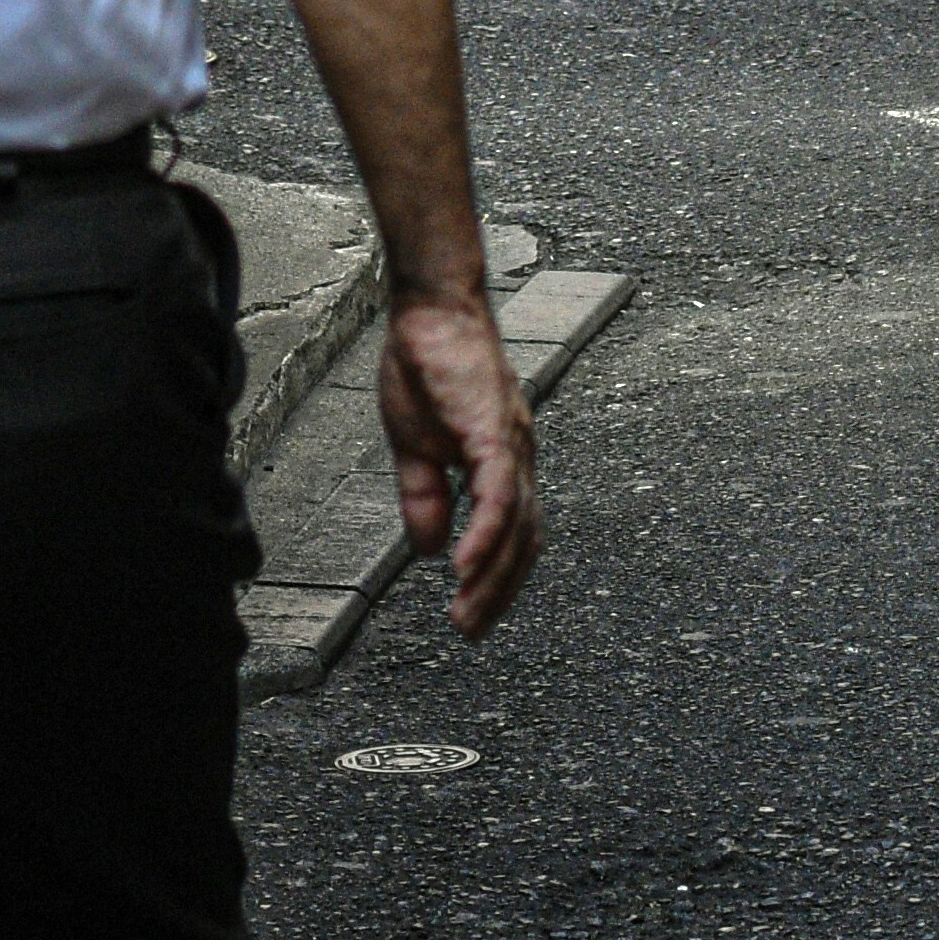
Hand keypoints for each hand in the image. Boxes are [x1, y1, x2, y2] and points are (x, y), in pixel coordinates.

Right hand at [377, 282, 537, 639]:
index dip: (498, 580)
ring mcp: (510, 442)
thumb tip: (430, 551)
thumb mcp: (415, 449)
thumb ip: (423, 498)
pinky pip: (498, 492)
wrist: (429, 308)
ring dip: (490, 575)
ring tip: (464, 613)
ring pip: (515, 524)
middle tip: (469, 632)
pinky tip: (462, 566)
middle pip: (523, 540)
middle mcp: (518, 456)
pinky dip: (484, 534)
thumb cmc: (425, 368)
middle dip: (498, 592)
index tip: (473, 617)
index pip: (515, 535)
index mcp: (503, 461)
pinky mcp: (492, 427)